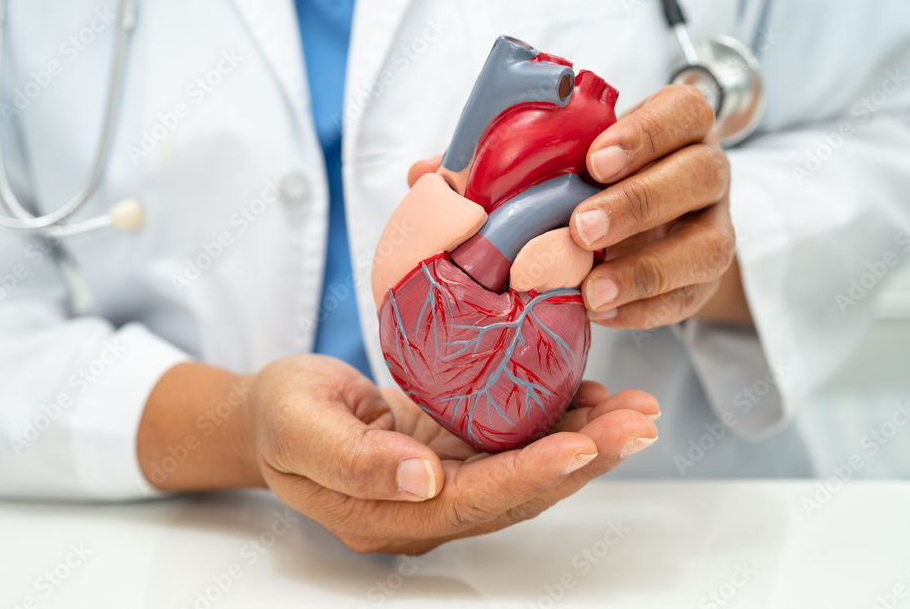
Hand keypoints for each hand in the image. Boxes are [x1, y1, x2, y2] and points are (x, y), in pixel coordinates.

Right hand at [242, 355, 658, 553]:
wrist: (270, 414)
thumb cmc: (278, 415)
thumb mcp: (299, 428)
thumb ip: (355, 461)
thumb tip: (423, 480)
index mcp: (387, 513)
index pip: (474, 500)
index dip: (533, 474)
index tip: (586, 445)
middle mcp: (427, 507)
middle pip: (518, 490)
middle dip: (585, 458)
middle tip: (639, 424)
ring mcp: (444, 481)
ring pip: (527, 468)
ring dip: (586, 441)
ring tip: (635, 411)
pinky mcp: (453, 451)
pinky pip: (513, 440)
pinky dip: (555, 420)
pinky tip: (590, 397)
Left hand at [571, 84, 747, 327]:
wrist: (639, 223)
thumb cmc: (598, 175)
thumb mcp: (580, 150)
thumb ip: (550, 155)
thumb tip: (482, 190)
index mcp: (682, 124)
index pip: (683, 111)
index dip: (644, 134)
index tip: (595, 162)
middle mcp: (709, 169)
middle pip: (700, 175)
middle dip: (638, 203)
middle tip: (582, 228)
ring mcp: (716, 225)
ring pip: (710, 245)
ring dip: (647, 270)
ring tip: (593, 289)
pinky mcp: (708, 278)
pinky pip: (689, 297)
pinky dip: (643, 309)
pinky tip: (600, 311)